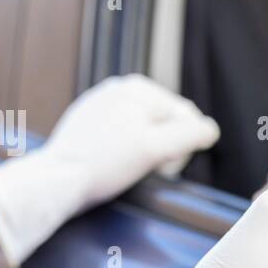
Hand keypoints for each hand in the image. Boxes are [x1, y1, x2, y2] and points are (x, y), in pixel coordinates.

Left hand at [0, 74, 218, 264]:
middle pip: (163, 121)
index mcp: (138, 88)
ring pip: (142, 128)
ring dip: (146, 150)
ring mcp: (99, 104)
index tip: (167, 167)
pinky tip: (114, 166)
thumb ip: (190, 135)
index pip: (184, 116)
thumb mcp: (157, 149)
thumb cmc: (106, 164)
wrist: (57, 179)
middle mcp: (118, 88)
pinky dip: (124, 150)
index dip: (184, 145)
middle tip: (150, 169)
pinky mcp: (86, 122)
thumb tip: (210, 130)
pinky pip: (120, 134)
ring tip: (130, 169)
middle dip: (165, 146)